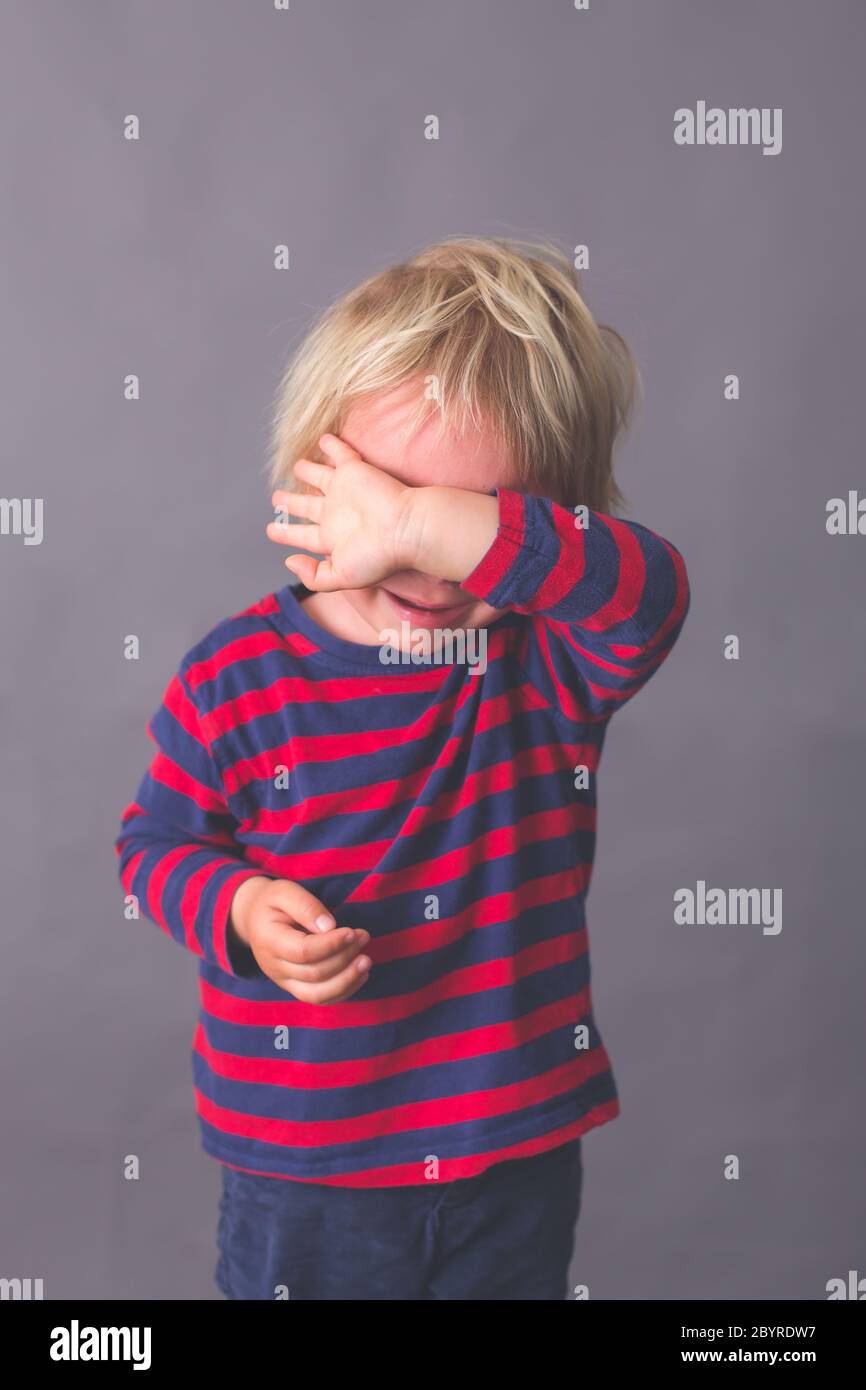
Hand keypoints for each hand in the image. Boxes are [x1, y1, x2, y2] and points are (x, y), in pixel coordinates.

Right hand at [230, 876, 371, 1002]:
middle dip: (344, 957)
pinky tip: (360, 975)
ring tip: (366, 961)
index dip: (331, 945)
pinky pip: (320, 999)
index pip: (303, 952)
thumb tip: (330, 927)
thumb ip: (306, 906)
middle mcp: (273, 967)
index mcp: (268, 941)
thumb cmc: (273, 903)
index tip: (352, 932)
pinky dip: (343, 991)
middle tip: (364, 936)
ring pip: (317, 994)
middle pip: (314, 973)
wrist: (256, 920)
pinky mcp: (295, 987)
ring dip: (347, 980)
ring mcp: (283, 981)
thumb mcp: (284, 892)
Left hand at [266, 433, 414, 591]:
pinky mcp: (354, 471)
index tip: (271, 530)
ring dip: (307, 471)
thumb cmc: (377, 556)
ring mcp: (344, 491)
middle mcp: (336, 513)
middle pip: (307, 505)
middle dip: (290, 502)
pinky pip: (340, 454)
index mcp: (331, 538)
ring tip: (297, 466)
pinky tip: (323, 440)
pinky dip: (332, 446)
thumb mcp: (341, 576)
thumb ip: (314, 576)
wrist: (404, 528)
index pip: (303, 535)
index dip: (285, 533)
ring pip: (318, 477)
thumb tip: (289, 561)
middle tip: (276, 498)